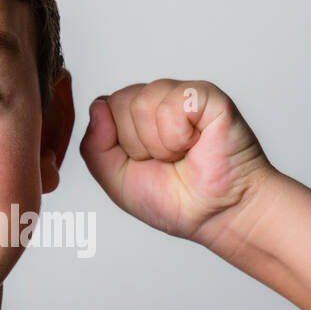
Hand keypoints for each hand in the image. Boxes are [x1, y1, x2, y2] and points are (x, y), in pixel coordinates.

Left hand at [79, 79, 275, 244]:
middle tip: (166, 161)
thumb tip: (97, 107)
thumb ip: (95, 147)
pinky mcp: (204, 95)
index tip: (141, 162)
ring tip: (181, 154)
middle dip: (137, 145)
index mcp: (133, 116)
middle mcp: (156, 100)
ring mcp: (180, 94)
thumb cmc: (176, 199)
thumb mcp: (116, 180)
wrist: (215, 214)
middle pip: (119, 103)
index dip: (118, 143)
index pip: (103, 107)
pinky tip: (194, 144)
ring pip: (142, 103)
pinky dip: (179, 136)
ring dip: (160, 144)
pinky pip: (172, 105)